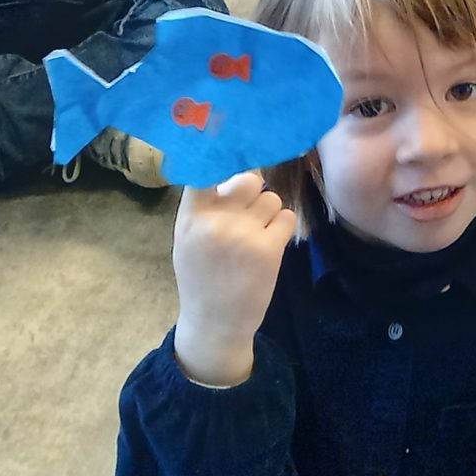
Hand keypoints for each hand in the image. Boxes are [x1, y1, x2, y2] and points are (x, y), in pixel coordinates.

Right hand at [171, 172, 297, 388]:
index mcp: (190, 219)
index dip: (221, 157)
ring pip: (271, 198)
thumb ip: (205, 206)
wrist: (215, 323)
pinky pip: (287, 217)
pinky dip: (282, 228)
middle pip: (248, 180)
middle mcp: (215, 222)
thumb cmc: (203, 277)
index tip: (229, 153)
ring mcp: (242, 234)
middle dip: (253, 193)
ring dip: (269, 213)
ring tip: (256, 236)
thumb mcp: (188, 239)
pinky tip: (269, 245)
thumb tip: (235, 169)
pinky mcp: (268, 249)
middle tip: (248, 214)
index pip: (204, 171)